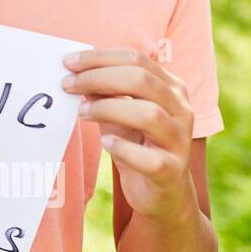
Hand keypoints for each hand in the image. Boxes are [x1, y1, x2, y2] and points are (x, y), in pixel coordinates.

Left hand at [62, 48, 197, 222]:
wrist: (163, 193)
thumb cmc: (138, 145)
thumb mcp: (120, 114)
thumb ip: (104, 94)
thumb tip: (75, 73)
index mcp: (171, 88)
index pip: (136, 59)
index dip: (100, 58)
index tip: (68, 62)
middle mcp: (182, 110)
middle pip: (143, 80)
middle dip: (99, 78)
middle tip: (68, 85)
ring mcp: (180, 141)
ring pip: (149, 114)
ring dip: (108, 108)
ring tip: (82, 113)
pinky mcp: (172, 171)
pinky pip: (150, 158)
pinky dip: (123, 148)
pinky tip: (105, 142)